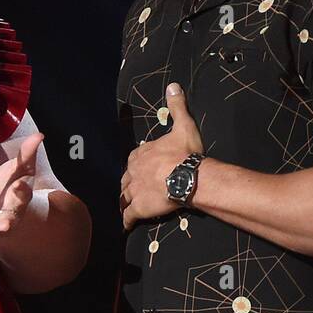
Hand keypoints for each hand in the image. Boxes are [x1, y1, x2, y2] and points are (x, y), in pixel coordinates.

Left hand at [0, 133, 42, 237]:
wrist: (1, 213)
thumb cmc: (13, 188)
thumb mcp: (22, 170)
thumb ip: (27, 154)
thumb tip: (40, 135)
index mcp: (18, 202)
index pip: (22, 198)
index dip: (22, 193)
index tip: (20, 185)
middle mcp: (1, 217)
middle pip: (5, 220)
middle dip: (6, 222)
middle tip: (5, 226)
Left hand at [120, 83, 203, 229]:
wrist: (188, 176)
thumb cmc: (186, 152)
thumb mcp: (183, 125)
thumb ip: (177, 106)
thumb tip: (173, 85)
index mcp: (141, 153)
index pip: (134, 158)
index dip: (138, 164)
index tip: (143, 168)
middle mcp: (133, 172)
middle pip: (126, 178)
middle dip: (129, 183)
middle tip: (136, 189)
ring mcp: (134, 191)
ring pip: (124, 197)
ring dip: (125, 201)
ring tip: (127, 206)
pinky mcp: (138, 208)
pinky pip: (128, 216)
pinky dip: (126, 221)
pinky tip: (125, 227)